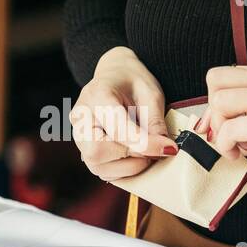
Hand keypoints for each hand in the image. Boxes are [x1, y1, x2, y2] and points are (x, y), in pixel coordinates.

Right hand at [72, 47, 177, 181]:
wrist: (114, 76)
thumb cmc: (132, 82)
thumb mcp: (151, 93)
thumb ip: (155, 122)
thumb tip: (163, 150)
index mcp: (98, 95)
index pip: (118, 129)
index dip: (146, 144)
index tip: (169, 148)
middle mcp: (81, 116)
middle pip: (97, 151)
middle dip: (130, 156)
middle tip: (152, 149)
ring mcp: (77, 134)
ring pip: (96, 165)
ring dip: (128, 166)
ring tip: (145, 152)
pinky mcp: (83, 148)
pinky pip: (100, 170)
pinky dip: (121, 170)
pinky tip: (134, 156)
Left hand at [198, 65, 246, 190]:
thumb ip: (244, 113)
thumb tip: (209, 122)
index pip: (223, 75)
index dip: (215, 101)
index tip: (223, 125)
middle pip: (215, 81)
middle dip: (213, 113)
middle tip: (226, 136)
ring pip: (219, 102)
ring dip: (219, 130)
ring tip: (235, 147)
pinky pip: (229, 129)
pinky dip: (226, 146)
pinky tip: (241, 154)